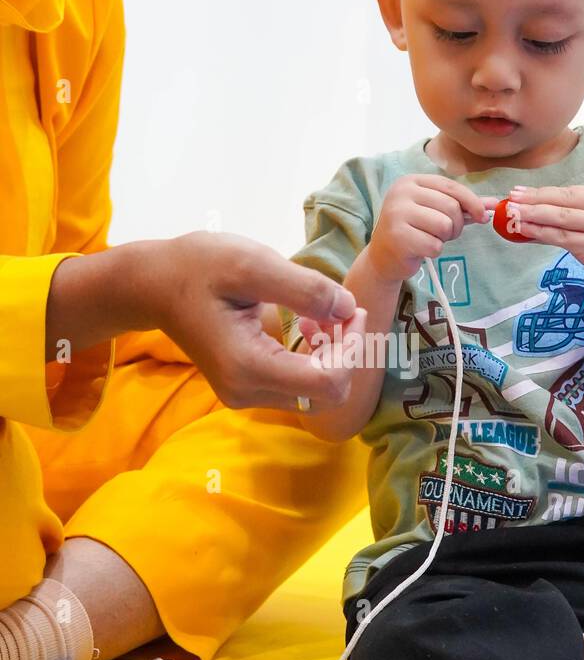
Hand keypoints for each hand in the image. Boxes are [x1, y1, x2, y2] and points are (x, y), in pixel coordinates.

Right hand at [150, 232, 362, 410]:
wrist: (153, 285)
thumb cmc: (197, 267)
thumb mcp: (252, 264)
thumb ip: (304, 288)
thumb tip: (348, 309)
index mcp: (248, 367)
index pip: (328, 382)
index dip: (353, 348)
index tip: (352, 309)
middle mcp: (247, 393)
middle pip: (327, 394)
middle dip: (345, 352)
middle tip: (339, 309)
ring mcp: (245, 396)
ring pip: (316, 393)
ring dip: (330, 354)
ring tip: (316, 313)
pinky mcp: (247, 389)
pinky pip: (298, 386)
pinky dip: (313, 358)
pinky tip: (303, 324)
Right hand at [370, 174, 488, 282]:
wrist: (384, 257)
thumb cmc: (414, 230)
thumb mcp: (436, 212)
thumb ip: (463, 206)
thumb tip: (494, 204)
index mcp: (411, 181)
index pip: (451, 186)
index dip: (472, 201)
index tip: (483, 216)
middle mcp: (401, 193)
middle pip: (451, 207)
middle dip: (456, 225)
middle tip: (445, 234)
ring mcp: (397, 214)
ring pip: (444, 225)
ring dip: (444, 238)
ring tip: (430, 239)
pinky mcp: (398, 237)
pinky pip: (434, 245)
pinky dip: (433, 251)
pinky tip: (420, 249)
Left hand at [484, 184, 583, 299]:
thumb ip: (576, 216)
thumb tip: (536, 211)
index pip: (569, 192)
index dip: (542, 191)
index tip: (519, 191)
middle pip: (563, 201)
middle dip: (533, 199)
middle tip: (510, 199)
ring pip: (560, 218)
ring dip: (533, 215)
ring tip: (511, 214)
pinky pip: (561, 238)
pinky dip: (540, 233)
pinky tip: (525, 232)